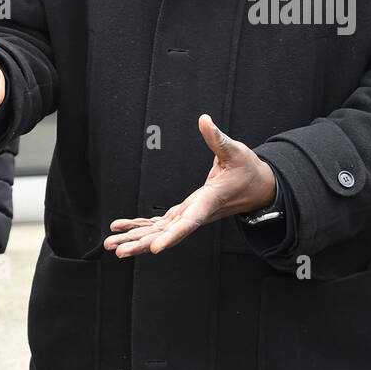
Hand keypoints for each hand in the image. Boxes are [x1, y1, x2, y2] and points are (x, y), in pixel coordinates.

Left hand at [104, 114, 277, 257]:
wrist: (258, 187)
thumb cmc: (248, 170)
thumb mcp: (236, 151)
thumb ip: (218, 138)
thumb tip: (204, 120)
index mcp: (208, 201)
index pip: (189, 222)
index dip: (172, 236)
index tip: (156, 248)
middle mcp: (196, 214)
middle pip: (166, 233)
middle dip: (142, 242)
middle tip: (119, 250)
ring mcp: (189, 215)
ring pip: (158, 232)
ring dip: (135, 238)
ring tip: (111, 245)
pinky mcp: (184, 213)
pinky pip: (158, 224)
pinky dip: (140, 227)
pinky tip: (121, 229)